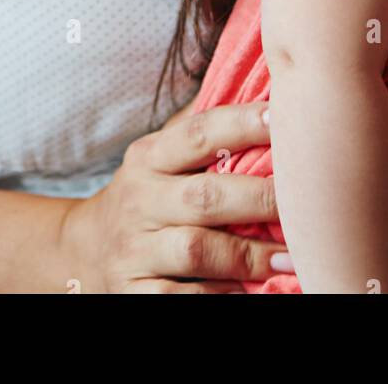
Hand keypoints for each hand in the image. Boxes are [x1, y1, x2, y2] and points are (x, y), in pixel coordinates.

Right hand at [57, 100, 287, 292]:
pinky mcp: (133, 292)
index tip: (283, 119)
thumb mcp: (160, 158)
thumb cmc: (147, 196)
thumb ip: (203, 133)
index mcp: (148, 157)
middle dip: (259, 200)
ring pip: (196, 249)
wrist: (84, 250)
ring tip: (289, 257)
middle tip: (303, 206)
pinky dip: (218, 294)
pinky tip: (249, 290)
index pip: (198, 133)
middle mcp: (138, 199)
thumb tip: (265, 91)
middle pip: (204, 196)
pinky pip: (182, 296)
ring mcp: (133, 248)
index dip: (241, 124)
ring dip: (248, 254)